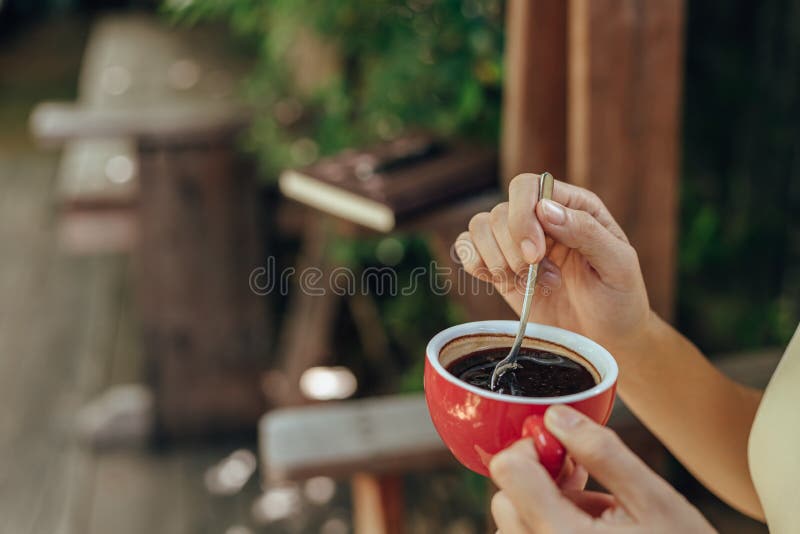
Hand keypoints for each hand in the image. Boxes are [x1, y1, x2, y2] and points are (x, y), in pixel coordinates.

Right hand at [454, 173, 650, 350]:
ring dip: (497, 261)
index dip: (522, 217)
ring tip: (529, 285)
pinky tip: (505, 283)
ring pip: (479, 227)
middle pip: (499, 211)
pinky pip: (467, 249)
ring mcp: (517, 242)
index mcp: (572, 205)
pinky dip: (477, 265)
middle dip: (512, 250)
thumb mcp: (618, 264)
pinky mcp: (500, 266)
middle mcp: (541, 217)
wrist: (607, 337)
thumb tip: (545, 208)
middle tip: (541, 277)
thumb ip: (586, 232)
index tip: (535, 255)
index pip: (527, 187)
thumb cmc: (619, 298)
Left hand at [489, 405, 715, 533]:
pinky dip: (550, 528)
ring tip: (599, 516)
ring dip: (547, 507)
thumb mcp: (656, 501)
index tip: (562, 448)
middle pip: (504, 498)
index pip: (508, 469)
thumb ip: (602, 453)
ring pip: (515, 522)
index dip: (532, 446)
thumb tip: (557, 416)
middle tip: (584, 479)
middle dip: (539, 479)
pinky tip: (593, 533)